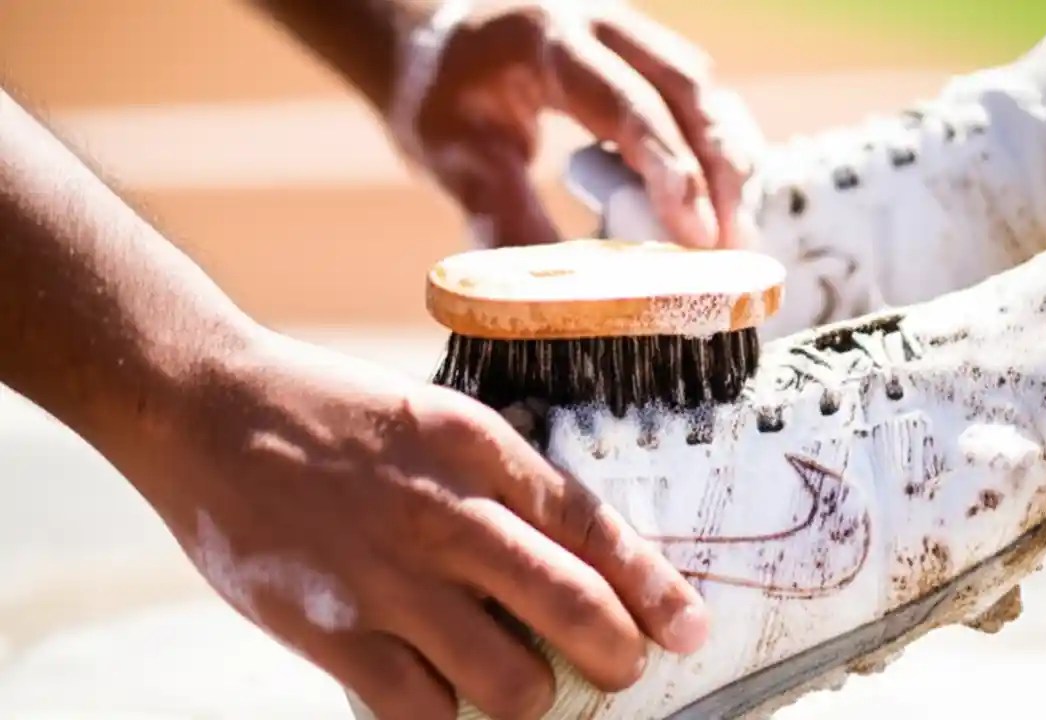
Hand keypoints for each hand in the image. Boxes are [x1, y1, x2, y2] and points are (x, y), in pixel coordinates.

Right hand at [141, 329, 708, 719]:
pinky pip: (421, 712)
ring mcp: (389, 578)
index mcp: (482, 451)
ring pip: (508, 682)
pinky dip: (446, 718)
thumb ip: (505, 483)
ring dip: (530, 699)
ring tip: (522, 690)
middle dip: (617, 655)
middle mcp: (448, 513)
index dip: (656, 588)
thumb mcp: (438, 419)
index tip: (689, 627)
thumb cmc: (334, 416)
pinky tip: (444, 700)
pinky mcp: (332, 630)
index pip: (595, 530)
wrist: (210, 410)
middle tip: (623, 669)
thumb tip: (574, 558)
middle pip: (572, 607)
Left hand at [397, 0, 752, 248]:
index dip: (672, 172)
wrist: (434, 45)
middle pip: (687, 92)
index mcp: (549, 42)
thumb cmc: (441, 100)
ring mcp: (630, 36)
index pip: (628, 107)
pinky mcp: (645, 60)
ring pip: (704, 93)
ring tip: (740, 235)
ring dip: (729, 163)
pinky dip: (718, 150)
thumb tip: (552, 300)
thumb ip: (503, 219)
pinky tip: (726, 202)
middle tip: (736, 247)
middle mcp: (601, 24)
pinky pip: (699, 100)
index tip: (698, 239)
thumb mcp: (457, 160)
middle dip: (719, 172)